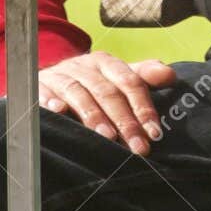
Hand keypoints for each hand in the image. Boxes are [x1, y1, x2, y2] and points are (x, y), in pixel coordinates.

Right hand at [39, 51, 175, 154]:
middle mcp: (84, 66)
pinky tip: (60, 114)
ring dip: (93, 115)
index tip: (155, 133)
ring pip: (79, 94)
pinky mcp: (39, 87)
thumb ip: (142, 76)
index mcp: (106, 62)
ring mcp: (60, 76)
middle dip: (125, 121)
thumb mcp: (115, 76)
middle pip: (107, 92)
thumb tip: (170, 75)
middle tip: (138, 147)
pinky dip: (51, 102)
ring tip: (107, 137)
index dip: (143, 107)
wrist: (48, 77)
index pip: (130, 82)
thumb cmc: (90, 82)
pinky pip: (44, 94)